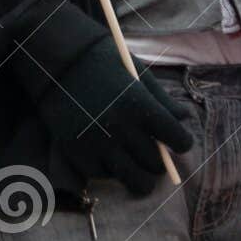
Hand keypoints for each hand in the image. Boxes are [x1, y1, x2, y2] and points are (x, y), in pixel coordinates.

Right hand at [35, 38, 193, 195]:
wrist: (57, 59)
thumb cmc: (102, 60)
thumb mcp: (137, 71)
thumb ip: (161, 98)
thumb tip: (183, 119)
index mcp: (140, 105)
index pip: (178, 140)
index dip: (182, 142)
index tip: (177, 141)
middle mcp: (121, 128)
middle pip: (156, 165)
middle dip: (159, 160)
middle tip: (152, 151)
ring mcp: (98, 144)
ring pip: (133, 180)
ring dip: (138, 173)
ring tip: (134, 162)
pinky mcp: (76, 153)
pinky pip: (103, 176)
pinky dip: (109, 169)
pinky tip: (107, 154)